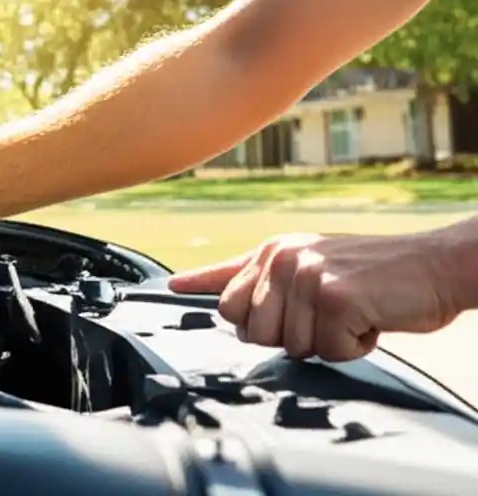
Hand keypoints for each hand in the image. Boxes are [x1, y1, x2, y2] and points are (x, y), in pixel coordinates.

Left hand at [167, 230, 467, 361]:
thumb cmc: (375, 275)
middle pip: (249, 330)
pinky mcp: (334, 298)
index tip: (170, 285)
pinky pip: (327, 352)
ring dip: (325, 344)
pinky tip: (368, 321)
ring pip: (288, 347)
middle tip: (325, 315)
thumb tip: (213, 292)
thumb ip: (265, 281)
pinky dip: (353, 347)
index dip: (199, 285)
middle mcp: (282, 259)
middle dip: (288, 337)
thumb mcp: (311, 265)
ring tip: (350, 314)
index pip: (225, 281)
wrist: (434, 267)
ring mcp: (306, 276)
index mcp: (273, 252)